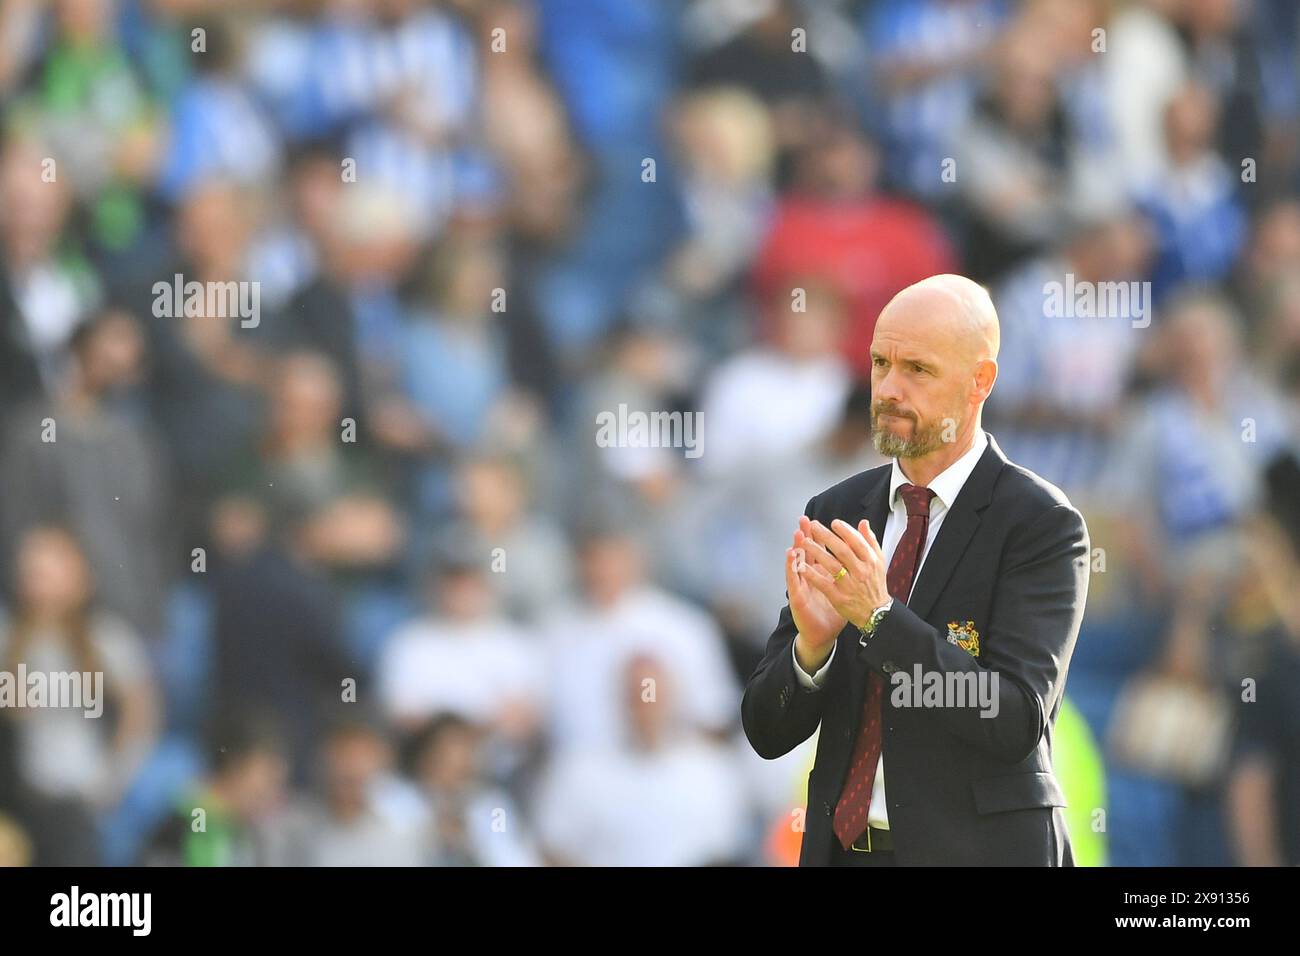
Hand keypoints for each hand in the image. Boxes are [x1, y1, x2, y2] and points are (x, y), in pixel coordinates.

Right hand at [786, 532, 843, 672]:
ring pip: (797, 562)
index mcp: (821, 573)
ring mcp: (802, 586)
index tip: (817, 520)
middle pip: (806, 552)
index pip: (819, 550)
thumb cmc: (833, 610)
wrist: (823, 633)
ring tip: (797, 532)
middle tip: (803, 520)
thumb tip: (858, 558)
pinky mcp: (797, 596)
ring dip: (797, 546)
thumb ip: (850, 571)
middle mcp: (809, 577)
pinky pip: (793, 579)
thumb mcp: (844, 588)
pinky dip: (791, 566)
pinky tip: (790, 556)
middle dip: (805, 535)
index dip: (817, 536)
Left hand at [796, 516, 890, 628]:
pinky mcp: (839, 597)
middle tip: (814, 526)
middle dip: (826, 536)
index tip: (834, 522)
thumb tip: (863, 523)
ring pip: (831, 565)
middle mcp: (861, 571)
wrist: (876, 612)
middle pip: (842, 550)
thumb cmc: (875, 584)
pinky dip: (812, 574)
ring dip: (816, 552)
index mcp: (870, 561)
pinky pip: (823, 583)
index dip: (845, 531)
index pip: (857, 541)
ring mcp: (849, 585)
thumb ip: (870, 541)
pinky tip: (801, 566)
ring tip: (805, 542)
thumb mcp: (879, 561)